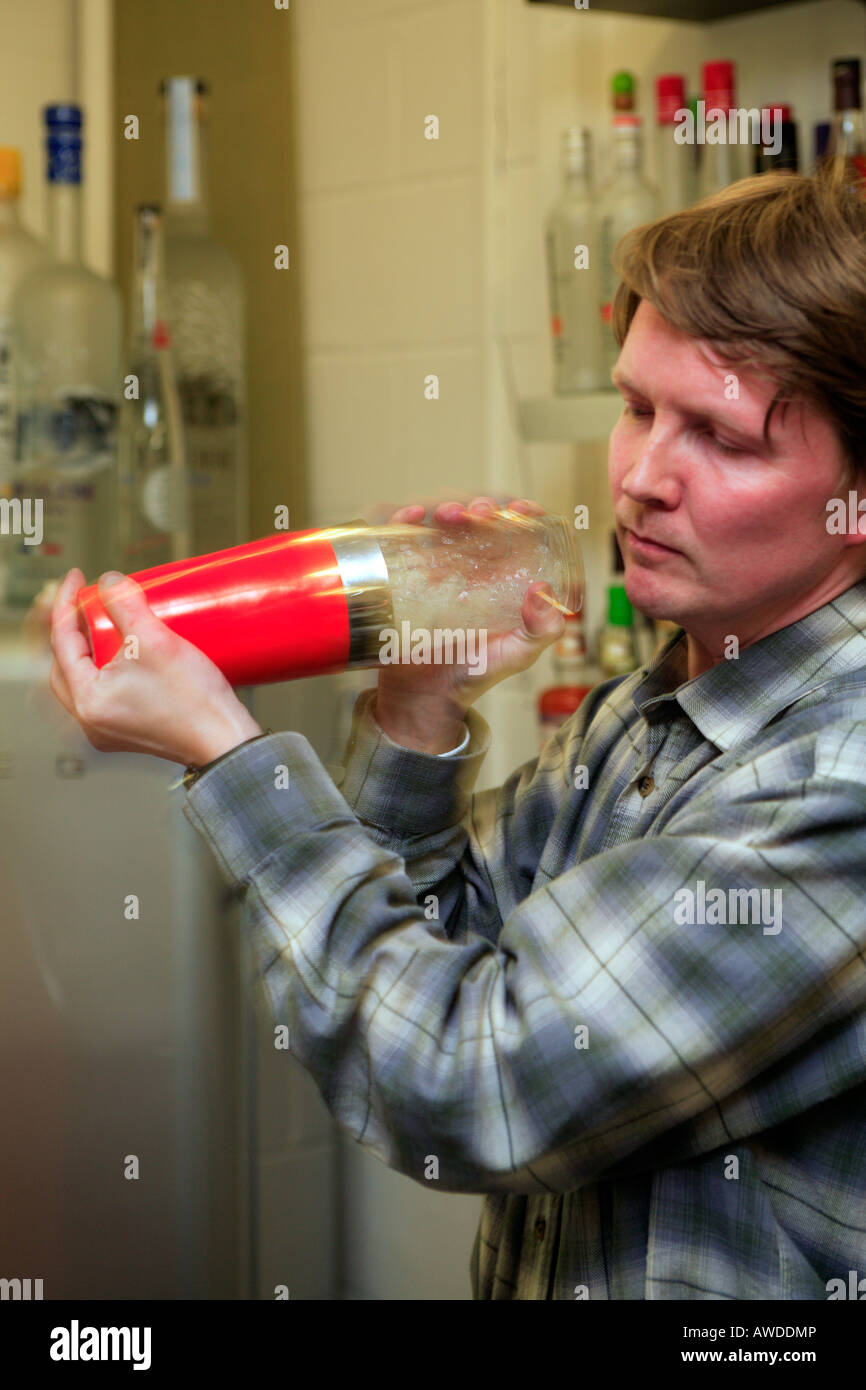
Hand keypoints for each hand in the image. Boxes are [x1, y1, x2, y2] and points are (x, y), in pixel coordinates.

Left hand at [49, 567, 262, 766]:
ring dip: (86, 651)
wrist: (224, 740)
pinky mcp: (125, 732)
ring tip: (101, 624)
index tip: (76, 577)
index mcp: (88, 700)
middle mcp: (90, 721)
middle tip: (84, 602)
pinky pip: (101, 694)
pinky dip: (102, 670)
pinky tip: (118, 655)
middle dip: (70, 630)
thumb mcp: (156, 641)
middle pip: (65, 664)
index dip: (66, 603)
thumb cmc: (194, 699)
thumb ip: (126, 605)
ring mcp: (106, 730)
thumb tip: (109, 581)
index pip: (63, 642)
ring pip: (82, 680)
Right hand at [375, 495, 566, 738]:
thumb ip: (541, 630)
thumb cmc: (475, 673)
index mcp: (503, 579)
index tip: (522, 510)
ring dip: (449, 508)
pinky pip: (404, 538)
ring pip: (444, 523)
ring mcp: (438, 568)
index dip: (523, 515)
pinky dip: (407, 520)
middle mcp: (473, 568)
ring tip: (451, 516)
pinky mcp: (406, 574)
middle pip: (480, 521)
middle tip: (481, 513)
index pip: (518, 534)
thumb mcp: (518, 654)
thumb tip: (543, 592)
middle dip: (483, 507)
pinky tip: (413, 516)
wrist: (426, 696)